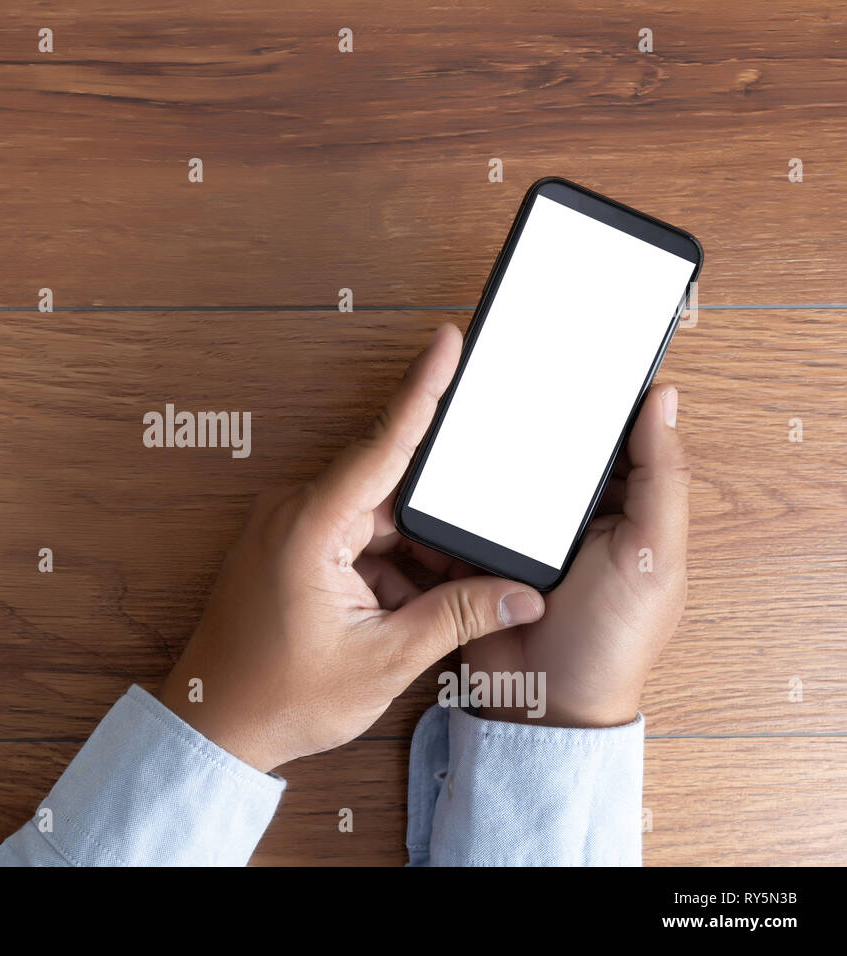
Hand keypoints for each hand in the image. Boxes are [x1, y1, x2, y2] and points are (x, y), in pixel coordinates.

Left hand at [158, 323, 545, 771]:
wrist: (216, 727)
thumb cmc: (280, 696)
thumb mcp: (385, 658)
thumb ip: (457, 616)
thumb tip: (520, 595)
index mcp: (311, 527)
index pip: (382, 444)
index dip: (423, 389)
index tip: (447, 341)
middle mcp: (294, 514)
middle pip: (389, 490)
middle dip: (439, 522)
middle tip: (478, 552)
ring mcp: (288, 530)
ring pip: (376, 519)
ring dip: (414, 553)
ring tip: (440, 601)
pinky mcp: (289, 550)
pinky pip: (354, 539)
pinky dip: (388, 565)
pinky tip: (410, 606)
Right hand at [458, 383, 689, 727]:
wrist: (545, 702)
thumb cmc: (612, 640)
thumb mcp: (653, 552)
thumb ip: (662, 476)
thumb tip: (665, 400)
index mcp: (626, 512)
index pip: (615, 443)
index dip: (598, 406)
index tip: (574, 365)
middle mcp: (575, 521)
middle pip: (552, 455)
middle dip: (533, 424)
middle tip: (506, 378)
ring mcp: (525, 538)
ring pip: (505, 477)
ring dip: (487, 458)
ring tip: (465, 417)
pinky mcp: (481, 554)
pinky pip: (466, 513)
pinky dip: (455, 497)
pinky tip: (440, 471)